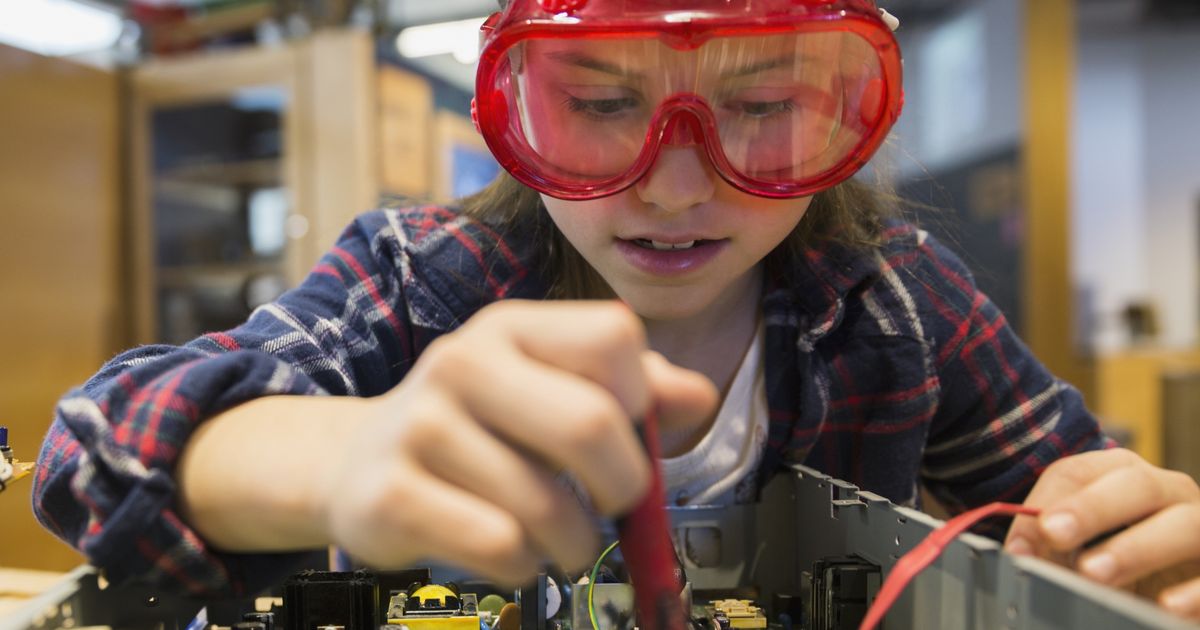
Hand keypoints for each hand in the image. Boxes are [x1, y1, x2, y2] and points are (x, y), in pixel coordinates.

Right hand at [319, 300, 717, 585]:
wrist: (356, 463)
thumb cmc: (475, 429)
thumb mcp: (547, 390)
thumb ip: (630, 390)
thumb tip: (698, 397)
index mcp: (511, 328)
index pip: (614, 338)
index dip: (640, 397)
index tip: (627, 433)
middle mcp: (462, 363)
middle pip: (590, 424)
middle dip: (623, 485)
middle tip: (613, 505)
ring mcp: (421, 426)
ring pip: (547, 505)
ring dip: (574, 543)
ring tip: (560, 540)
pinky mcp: (391, 494)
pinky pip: (499, 546)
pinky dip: (523, 566)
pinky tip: (510, 552)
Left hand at [1005, 448, 1199, 617]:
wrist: (1169, 592)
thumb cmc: (1122, 566)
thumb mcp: (1083, 550)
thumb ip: (1052, 547)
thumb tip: (1020, 554)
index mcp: (1123, 477)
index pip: (1079, 471)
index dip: (1045, 502)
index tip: (1020, 542)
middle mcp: (1170, 493)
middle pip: (1135, 484)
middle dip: (1091, 507)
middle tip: (1054, 533)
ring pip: (1184, 524)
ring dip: (1136, 547)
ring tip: (1094, 572)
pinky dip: (1195, 591)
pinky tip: (1168, 606)